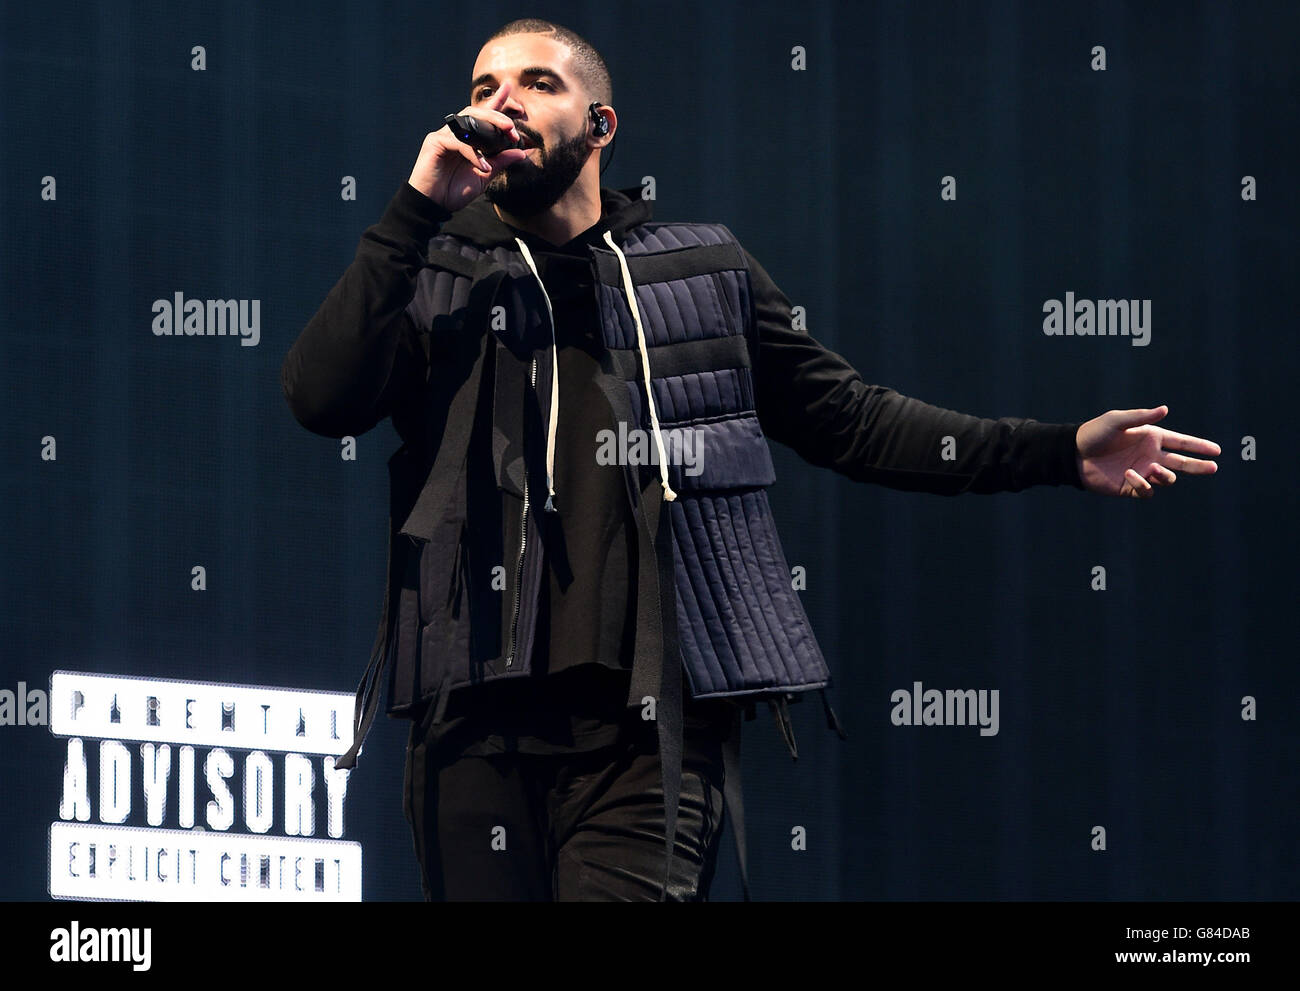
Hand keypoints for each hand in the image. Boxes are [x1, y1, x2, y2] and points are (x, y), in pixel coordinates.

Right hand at [407, 79, 528, 211]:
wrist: (434, 205)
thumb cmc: (455, 190)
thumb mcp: (484, 176)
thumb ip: (501, 162)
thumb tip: (523, 151)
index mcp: (468, 137)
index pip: (485, 115)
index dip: (498, 101)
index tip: (514, 94)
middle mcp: (456, 132)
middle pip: (478, 111)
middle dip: (499, 115)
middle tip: (515, 127)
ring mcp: (444, 135)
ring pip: (468, 118)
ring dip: (491, 123)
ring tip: (508, 134)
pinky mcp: (435, 142)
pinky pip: (458, 142)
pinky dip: (473, 153)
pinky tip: (483, 166)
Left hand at [1075, 405, 1219, 498]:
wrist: (1072, 455)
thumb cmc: (1093, 434)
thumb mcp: (1116, 421)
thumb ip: (1140, 417)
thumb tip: (1165, 409)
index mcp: (1150, 438)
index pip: (1181, 442)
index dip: (1198, 446)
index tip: (1217, 450)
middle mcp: (1150, 455)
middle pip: (1181, 462)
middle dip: (1198, 465)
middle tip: (1213, 467)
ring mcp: (1142, 472)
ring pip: (1167, 479)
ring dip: (1166, 475)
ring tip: (1155, 468)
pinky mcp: (1130, 487)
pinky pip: (1146, 490)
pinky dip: (1143, 484)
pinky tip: (1129, 475)